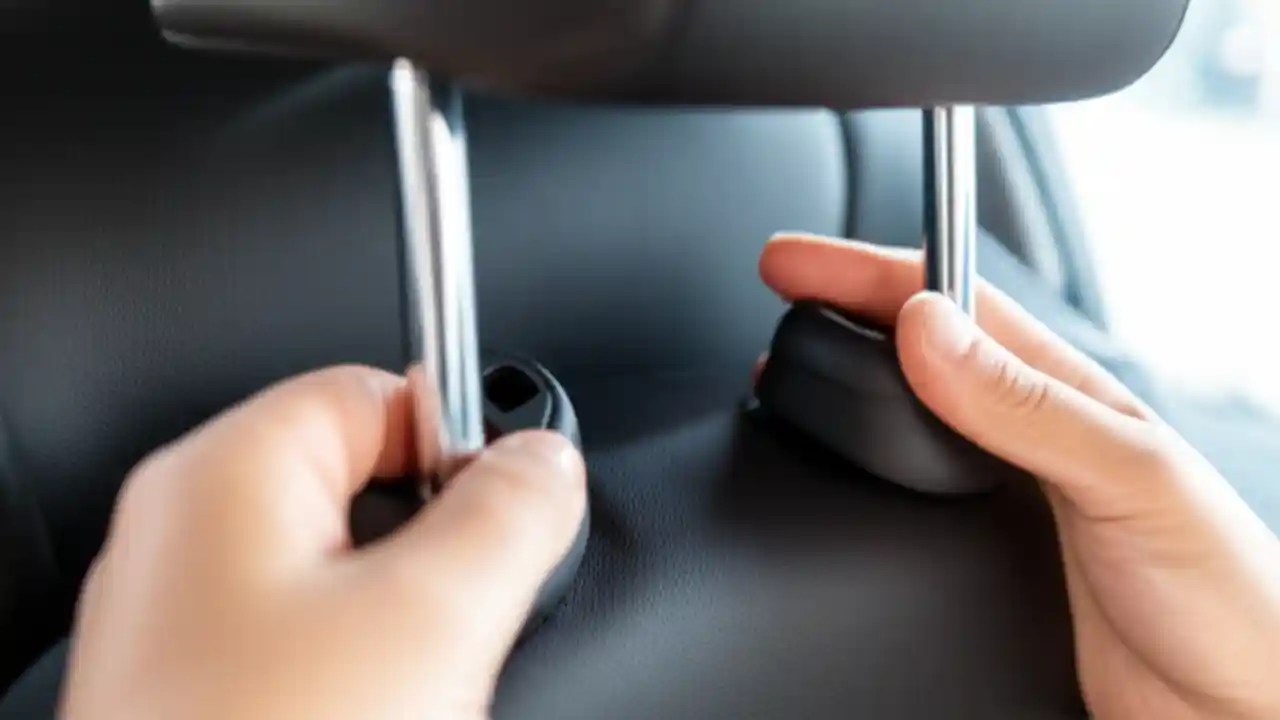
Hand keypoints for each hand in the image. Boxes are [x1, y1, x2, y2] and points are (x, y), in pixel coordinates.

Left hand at [60, 367, 586, 719]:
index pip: (375, 391)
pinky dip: (367, 667)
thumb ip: (510, 510)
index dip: (460, 439)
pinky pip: (313, 643)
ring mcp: (188, 625)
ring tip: (422, 684)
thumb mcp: (435, 617)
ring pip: (344, 573)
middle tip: (468, 612)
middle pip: (361, 481)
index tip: (513, 500)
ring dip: (409, 615)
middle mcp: (187, 540)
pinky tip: (384, 716)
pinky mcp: (206, 695)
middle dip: (439, 542)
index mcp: (221, 478)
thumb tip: (543, 461)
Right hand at [760, 234, 1279, 719]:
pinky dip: (862, 456)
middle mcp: (1033, 432)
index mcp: (1069, 392)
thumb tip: (927, 331)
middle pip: (920, 343)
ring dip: (847, 373)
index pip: (951, 303)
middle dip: (842, 304)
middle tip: (779, 287)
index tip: (795, 263)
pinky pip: (910, 484)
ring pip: (909, 409)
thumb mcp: (1130, 479)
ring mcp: (1009, 491)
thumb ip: (1027, 406)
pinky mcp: (991, 551)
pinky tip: (845, 460)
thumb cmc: (1229, 596)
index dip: (864, 272)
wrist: (1238, 711)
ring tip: (793, 357)